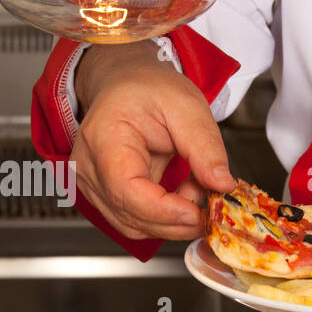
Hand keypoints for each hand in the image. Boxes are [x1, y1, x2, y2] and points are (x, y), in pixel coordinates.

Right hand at [70, 43, 236, 240]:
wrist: (126, 86)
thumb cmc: (148, 90)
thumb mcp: (187, 106)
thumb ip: (206, 147)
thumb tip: (222, 184)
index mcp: (104, 137)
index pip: (126, 190)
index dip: (164, 211)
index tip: (198, 213)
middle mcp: (89, 167)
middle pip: (130, 215)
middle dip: (177, 219)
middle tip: (211, 203)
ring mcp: (93, 185)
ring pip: (134, 225)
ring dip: (173, 221)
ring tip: (196, 188)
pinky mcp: (106, 196)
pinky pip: (136, 222)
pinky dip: (165, 219)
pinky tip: (183, 197)